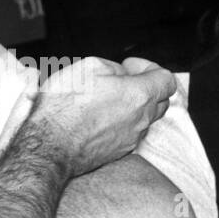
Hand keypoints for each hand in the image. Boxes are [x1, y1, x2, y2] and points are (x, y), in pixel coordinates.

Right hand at [30, 57, 176, 177]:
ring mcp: (133, 138)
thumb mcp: (88, 67)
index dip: (150, 68)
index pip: (167, 80)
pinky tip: (100, 117)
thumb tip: (121, 74)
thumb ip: (114, 67)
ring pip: (146, 118)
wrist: (51, 145)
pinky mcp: (121, 151)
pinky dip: (122, 122)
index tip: (130, 66)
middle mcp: (142, 119)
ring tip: (108, 98)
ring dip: (134, 106)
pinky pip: (131, 132)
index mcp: (140, 95)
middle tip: (122, 80)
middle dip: (147, 87)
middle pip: (161, 101)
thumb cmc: (65, 106)